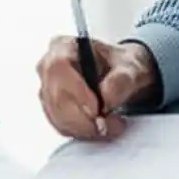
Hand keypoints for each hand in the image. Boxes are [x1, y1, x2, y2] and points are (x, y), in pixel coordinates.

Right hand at [37, 36, 160, 140]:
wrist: (122, 77)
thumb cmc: (121, 65)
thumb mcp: (130, 67)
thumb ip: (121, 80)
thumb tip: (106, 98)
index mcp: (64, 46)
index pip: (58, 67)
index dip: (75, 90)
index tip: (97, 109)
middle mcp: (49, 67)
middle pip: (56, 97)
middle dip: (85, 118)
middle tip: (112, 124)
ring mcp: (48, 89)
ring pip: (57, 117)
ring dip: (86, 128)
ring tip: (112, 126)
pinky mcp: (52, 109)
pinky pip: (61, 126)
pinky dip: (83, 132)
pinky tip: (100, 128)